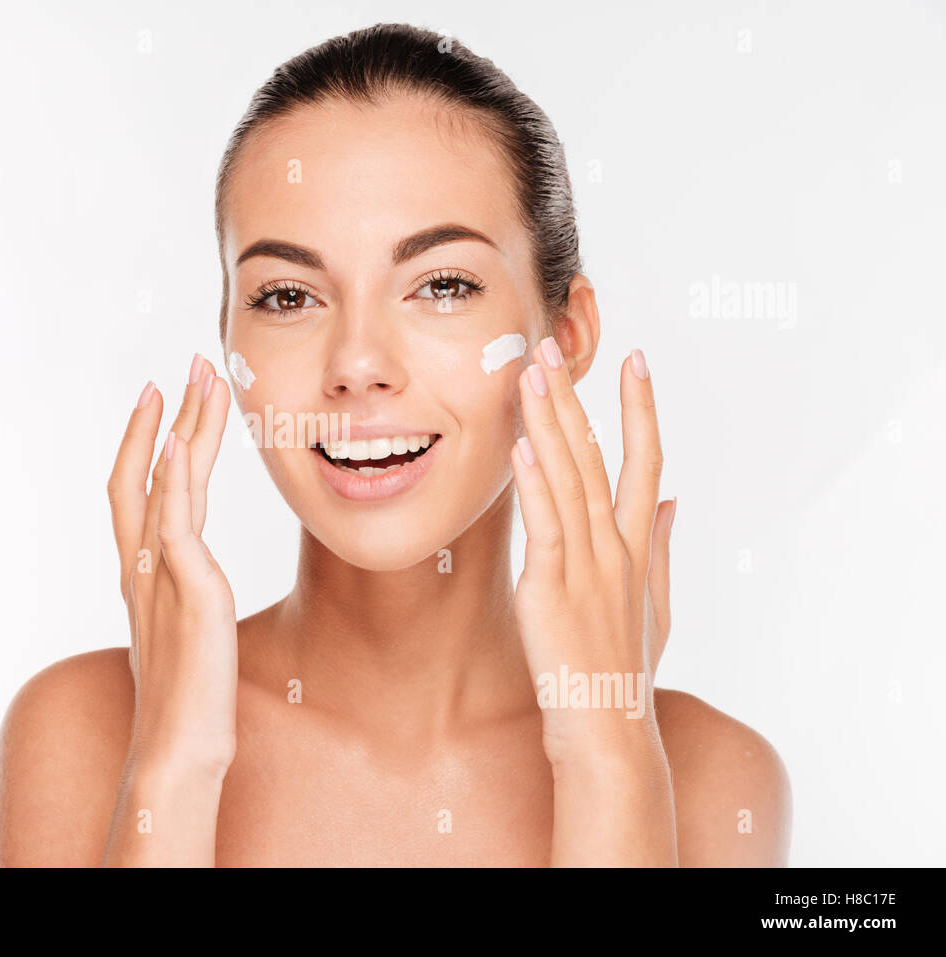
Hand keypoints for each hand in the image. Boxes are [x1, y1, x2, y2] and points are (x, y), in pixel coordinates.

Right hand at [106, 354, 236, 776]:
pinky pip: (175, 526)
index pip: (137, 491)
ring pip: (164, 485)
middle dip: (168, 415)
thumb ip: (185, 598)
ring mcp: (161, 578)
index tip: (162, 398)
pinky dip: (174, 481)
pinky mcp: (187, 594)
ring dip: (181, 427)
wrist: (179, 753)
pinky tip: (182, 445)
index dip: (145, 441)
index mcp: (143, 576)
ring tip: (198, 380)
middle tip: (189, 364)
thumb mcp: (186, 637)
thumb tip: (194, 579)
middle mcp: (143, 568)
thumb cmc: (188, 704)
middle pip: (146, 473)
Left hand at [509, 339, 673, 767]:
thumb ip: (661, 546)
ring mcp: (584, 564)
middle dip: (576, 398)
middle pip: (595, 456)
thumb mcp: (654, 603)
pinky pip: (544, 525)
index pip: (645, 460)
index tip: (637, 361)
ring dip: (549, 424)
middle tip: (556, 347)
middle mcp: (614, 546)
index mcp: (637, 545)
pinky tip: (524, 447)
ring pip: (568, 479)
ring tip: (534, 376)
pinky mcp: (550, 587)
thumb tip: (671, 500)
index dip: (640, 409)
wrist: (607, 724)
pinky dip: (535, 484)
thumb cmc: (623, 668)